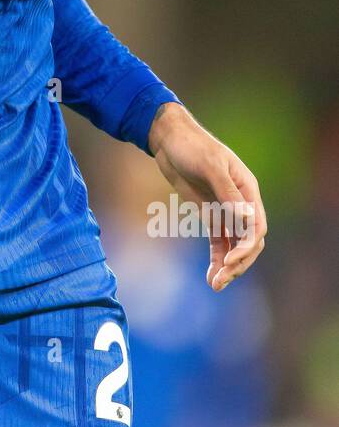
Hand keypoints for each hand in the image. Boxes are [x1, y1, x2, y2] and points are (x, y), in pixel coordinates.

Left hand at [148, 102, 267, 291]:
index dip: (247, 247)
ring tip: (215, 285)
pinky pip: (218, 243)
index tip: (229, 261)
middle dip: (238, 263)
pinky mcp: (209, 215)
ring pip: (234, 246)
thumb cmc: (193, 147)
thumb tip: (248, 219)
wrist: (170, 140)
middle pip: (248, 242)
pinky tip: (210, 276)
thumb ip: (228, 193)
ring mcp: (225, 211)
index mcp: (248, 190)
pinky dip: (215, 260)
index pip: (256, 227)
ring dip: (227, 266)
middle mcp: (241, 203)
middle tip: (221, 280)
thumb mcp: (211, 167)